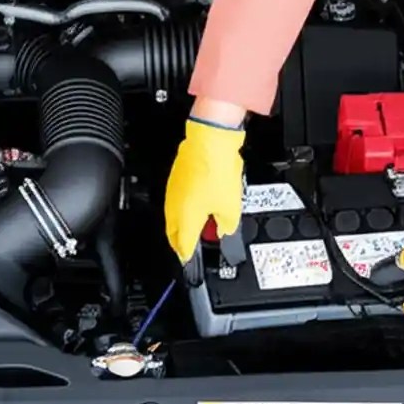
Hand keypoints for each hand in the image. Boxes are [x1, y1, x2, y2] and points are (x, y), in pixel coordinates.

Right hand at [164, 117, 245, 263]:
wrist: (210, 139)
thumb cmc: (217, 169)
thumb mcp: (231, 207)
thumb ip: (226, 225)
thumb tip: (223, 229)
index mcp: (185, 220)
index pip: (183, 247)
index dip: (188, 258)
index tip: (190, 263)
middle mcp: (173, 208)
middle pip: (173, 235)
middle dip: (181, 243)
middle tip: (189, 248)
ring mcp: (172, 192)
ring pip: (173, 218)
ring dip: (182, 226)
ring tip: (195, 228)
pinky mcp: (176, 178)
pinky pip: (176, 201)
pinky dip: (184, 209)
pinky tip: (196, 206)